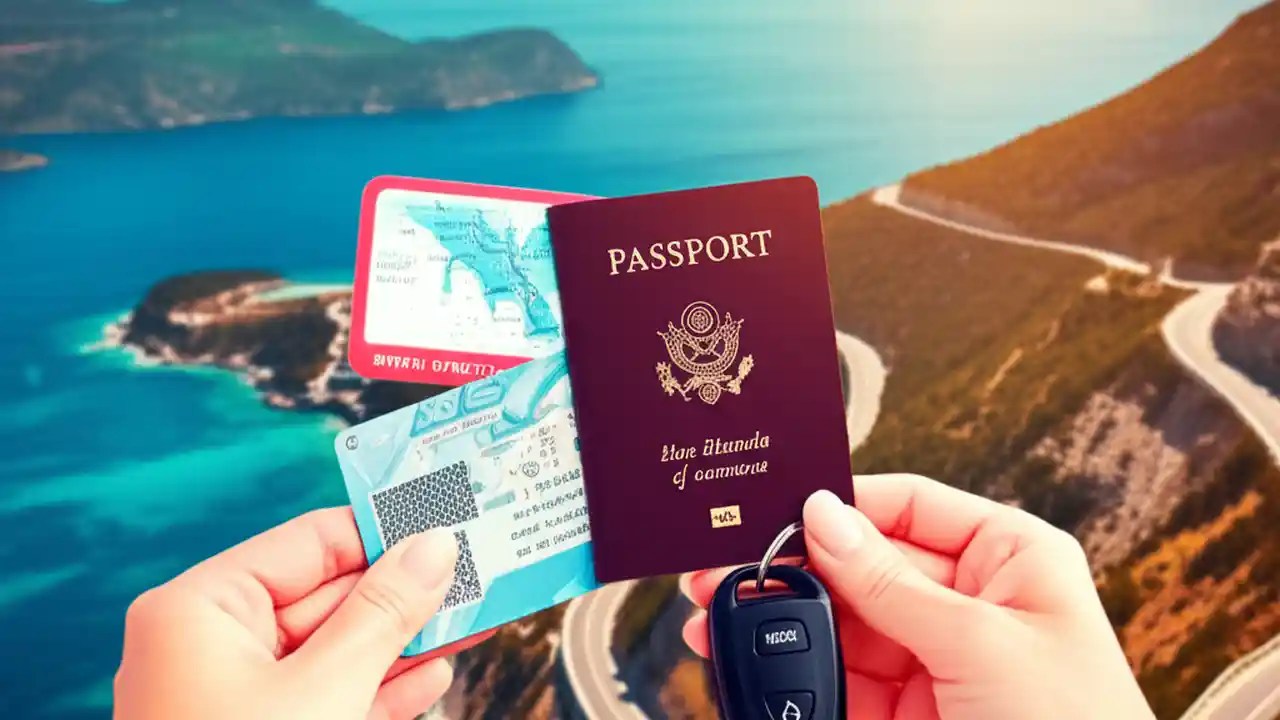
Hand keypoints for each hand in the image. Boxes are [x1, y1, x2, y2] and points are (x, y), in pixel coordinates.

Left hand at [115, 508, 492, 719]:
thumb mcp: (326, 690)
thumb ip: (383, 614)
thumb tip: (431, 548)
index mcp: (199, 612)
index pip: (308, 543)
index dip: (384, 532)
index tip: (449, 521)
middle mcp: (209, 647)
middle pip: (327, 596)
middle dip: (404, 591)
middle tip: (475, 572)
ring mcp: (233, 699)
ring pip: (335, 650)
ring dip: (404, 640)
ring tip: (473, 617)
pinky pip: (329, 697)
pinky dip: (380, 688)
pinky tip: (432, 676)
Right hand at [681, 475, 1154, 719]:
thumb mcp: (980, 644)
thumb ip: (890, 583)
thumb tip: (823, 516)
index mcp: (1008, 557)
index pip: (908, 506)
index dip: (842, 506)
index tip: (775, 513)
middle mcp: (970, 600)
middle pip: (863, 565)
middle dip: (796, 571)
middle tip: (727, 571)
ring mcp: (937, 659)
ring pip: (844, 625)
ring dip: (785, 624)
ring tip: (723, 619)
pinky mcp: (910, 711)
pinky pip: (843, 680)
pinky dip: (800, 676)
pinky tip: (760, 666)